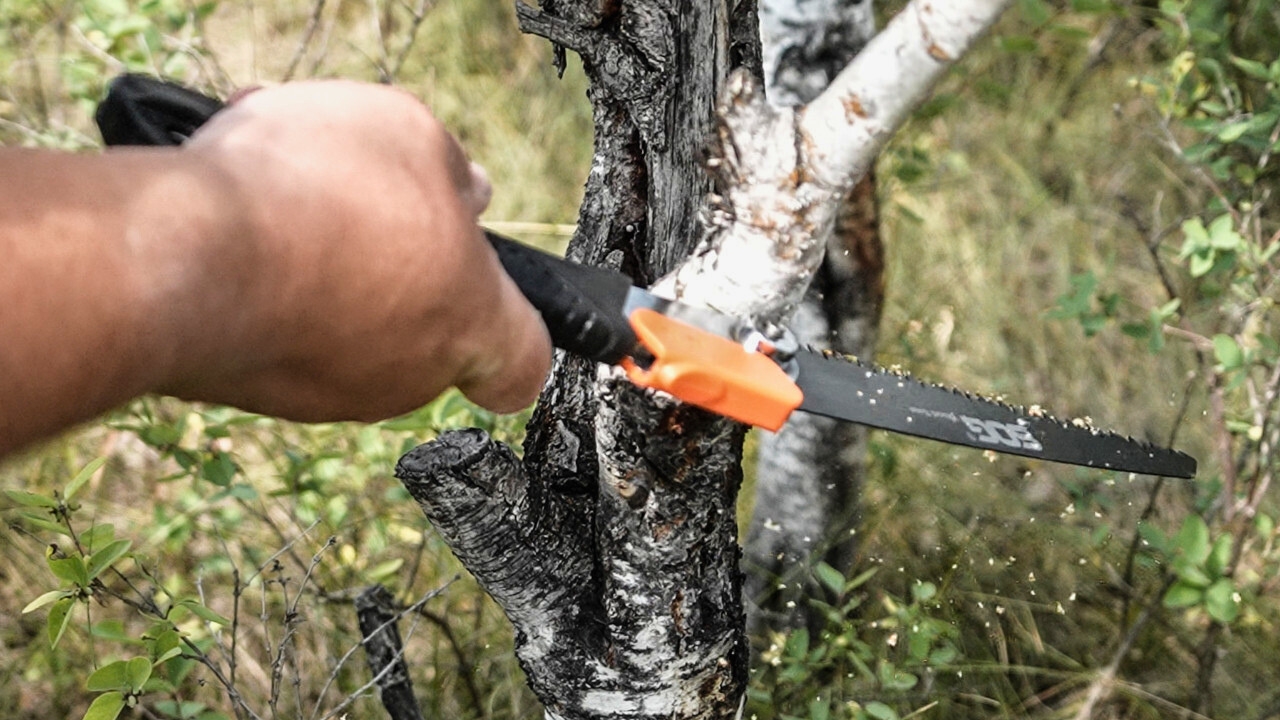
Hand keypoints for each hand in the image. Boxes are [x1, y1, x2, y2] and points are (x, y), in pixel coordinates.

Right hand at [172, 80, 550, 419]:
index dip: (512, 331)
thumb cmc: (322, 193)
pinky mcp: (252, 390)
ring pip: (341, 316)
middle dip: (395, 258)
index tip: (484, 295)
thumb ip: (451, 170)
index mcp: (470, 324)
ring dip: (321, 256)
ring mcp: (327, 394)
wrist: (182, 257)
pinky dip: (261, 275)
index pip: (522, 364)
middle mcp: (407, 378)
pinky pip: (274, 321)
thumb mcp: (412, 136)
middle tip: (354, 195)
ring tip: (276, 188)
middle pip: (424, 321)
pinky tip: (230, 218)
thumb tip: (463, 193)